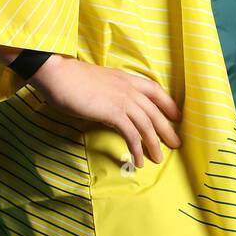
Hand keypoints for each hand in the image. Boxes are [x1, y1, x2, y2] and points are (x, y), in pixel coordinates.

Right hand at [30, 56, 181, 169]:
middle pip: (155, 111)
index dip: (167, 103)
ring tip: (158, 159)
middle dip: (167, 129)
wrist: (60, 74)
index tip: (175, 115)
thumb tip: (111, 109)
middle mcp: (129, 88)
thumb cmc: (71, 78)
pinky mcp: (113, 112)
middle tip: (176, 144)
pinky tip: (138, 160)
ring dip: (153, 144)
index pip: (155, 90)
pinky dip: (136, 149)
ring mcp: (123, 100)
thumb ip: (110, 93)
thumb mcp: (98, 82)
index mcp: (126, 78)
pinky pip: (131, 134)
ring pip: (146, 125)